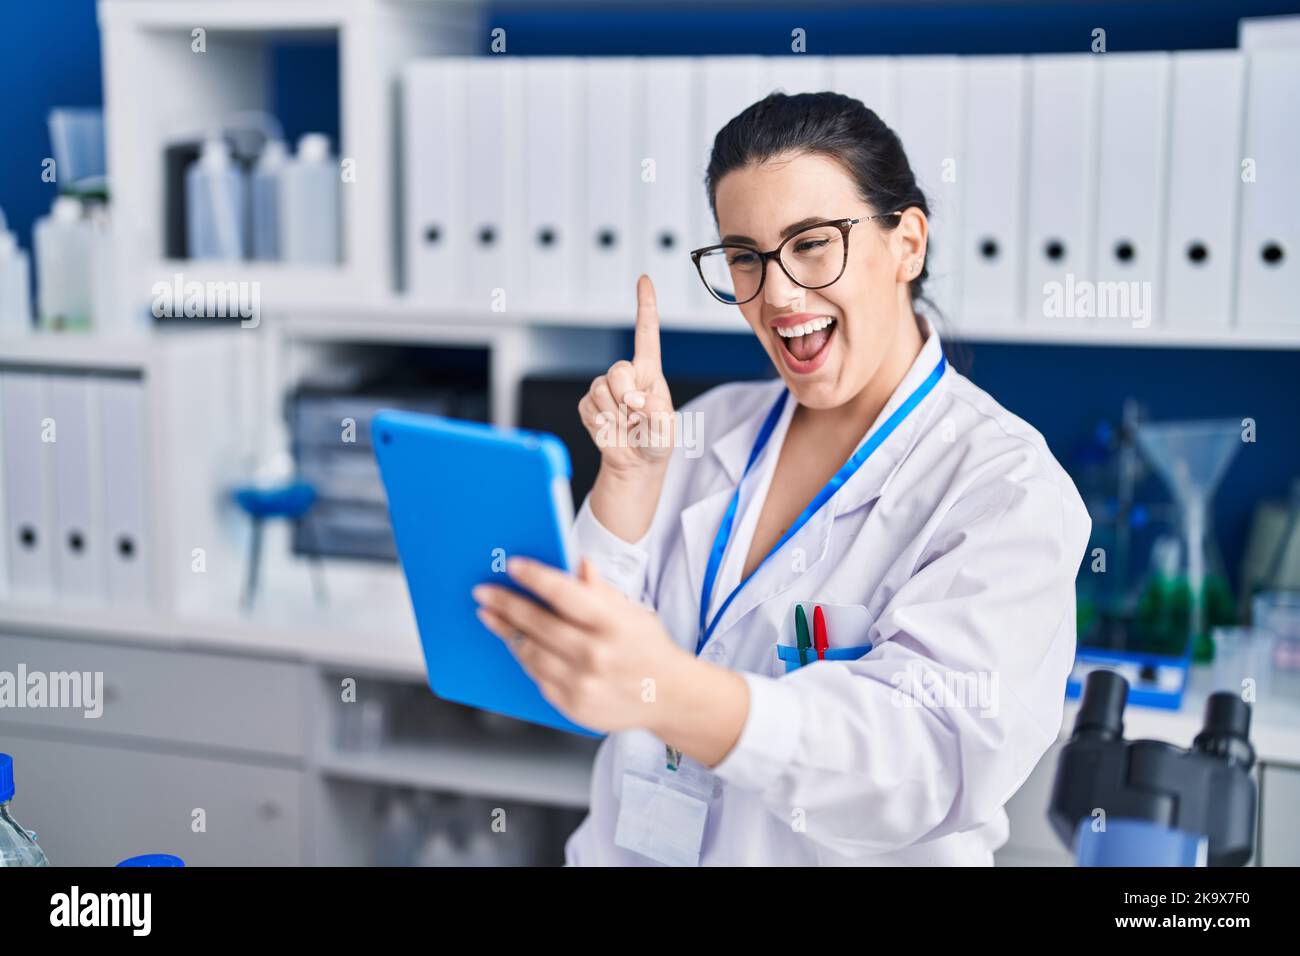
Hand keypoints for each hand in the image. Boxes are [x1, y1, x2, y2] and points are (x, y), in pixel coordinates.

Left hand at [472, 555, 692, 733]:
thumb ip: (601, 590)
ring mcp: (583, 683)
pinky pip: (537, 676)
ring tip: (491, 616)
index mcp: (614, 624)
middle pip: (539, 624)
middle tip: (485, 592)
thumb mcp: (633, 612)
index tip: (513, 567)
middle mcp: (597, 654)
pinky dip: (524, 656)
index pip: (565, 594)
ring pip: (531, 652)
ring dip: (507, 631)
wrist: (670, 696)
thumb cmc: (649, 649)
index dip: (535, 578)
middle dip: (506, 604)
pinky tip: (515, 642)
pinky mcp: (573, 704)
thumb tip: (579, 565)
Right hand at [578, 275, 674, 478]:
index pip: (646, 333)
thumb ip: (656, 413)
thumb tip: (634, 399)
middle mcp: (626, 375)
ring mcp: (604, 388)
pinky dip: (602, 423)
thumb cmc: (656, 441)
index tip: (644, 279)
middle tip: (636, 416)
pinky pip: (590, 407)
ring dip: (616, 415)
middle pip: (619, 370)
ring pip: (602, 390)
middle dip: (627, 397)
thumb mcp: (667, 429)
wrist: (635, 463)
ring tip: (626, 426)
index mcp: (649, 371)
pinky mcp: (588, 404)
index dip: (645, 305)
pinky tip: (611, 430)